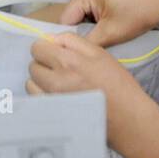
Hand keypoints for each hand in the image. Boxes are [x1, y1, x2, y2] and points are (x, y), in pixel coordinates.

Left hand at [27, 31, 144, 145]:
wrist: (128, 118)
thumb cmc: (118, 84)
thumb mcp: (100, 53)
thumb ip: (73, 41)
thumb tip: (51, 39)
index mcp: (68, 61)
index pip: (38, 47)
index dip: (47, 47)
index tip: (56, 53)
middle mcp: (56, 81)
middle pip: (33, 65)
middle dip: (43, 63)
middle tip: (59, 69)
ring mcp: (53, 101)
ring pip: (31, 84)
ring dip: (40, 81)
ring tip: (58, 84)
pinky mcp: (54, 117)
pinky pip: (36, 101)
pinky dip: (42, 97)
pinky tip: (58, 97)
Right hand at [58, 0, 158, 46]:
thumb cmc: (138, 14)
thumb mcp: (110, 33)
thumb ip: (86, 42)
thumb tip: (68, 52)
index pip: (66, 19)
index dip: (70, 37)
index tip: (78, 51)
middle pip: (72, 15)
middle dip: (81, 31)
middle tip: (94, 43)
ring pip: (79, 13)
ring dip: (87, 26)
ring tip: (102, 34)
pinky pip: (87, 8)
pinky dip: (93, 19)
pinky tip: (105, 25)